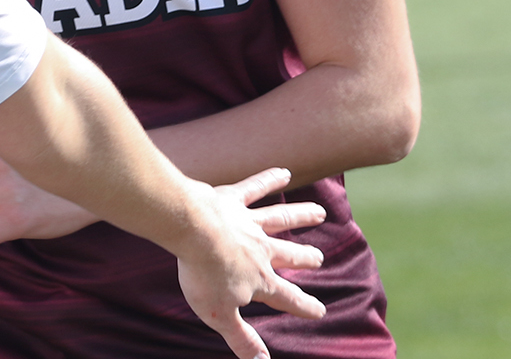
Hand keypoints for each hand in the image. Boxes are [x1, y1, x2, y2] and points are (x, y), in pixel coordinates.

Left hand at [173, 168, 328, 358]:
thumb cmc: (203, 273)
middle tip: (319, 258)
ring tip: (320, 213)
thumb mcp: (220, 315)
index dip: (304, 307)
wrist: (190, 230)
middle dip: (305, 258)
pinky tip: (283, 172)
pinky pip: (255, 188)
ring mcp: (249, 223)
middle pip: (288, 255)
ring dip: (301, 216)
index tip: (320, 311)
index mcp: (260, 280)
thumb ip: (242, 338)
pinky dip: (270, 179)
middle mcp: (262, 250)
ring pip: (280, 219)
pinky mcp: (233, 200)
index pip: (288, 298)